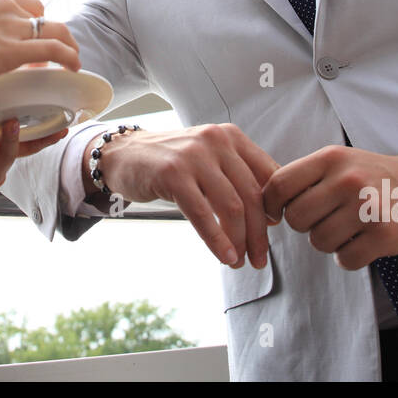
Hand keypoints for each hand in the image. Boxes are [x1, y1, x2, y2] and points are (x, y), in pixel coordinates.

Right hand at [0, 0, 80, 95]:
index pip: (21, 3)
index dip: (29, 23)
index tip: (28, 39)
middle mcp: (3, 2)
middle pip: (41, 15)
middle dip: (49, 32)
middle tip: (50, 54)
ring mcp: (10, 24)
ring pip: (56, 30)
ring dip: (67, 46)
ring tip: (71, 61)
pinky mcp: (14, 49)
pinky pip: (55, 49)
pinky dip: (69, 58)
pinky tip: (73, 69)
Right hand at [96, 123, 278, 269]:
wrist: (123, 154)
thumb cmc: (171, 162)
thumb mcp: (209, 157)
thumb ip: (237, 175)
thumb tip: (270, 215)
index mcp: (231, 136)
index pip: (267, 174)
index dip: (274, 207)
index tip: (274, 231)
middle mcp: (216, 141)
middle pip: (251, 195)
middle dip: (259, 233)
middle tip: (260, 259)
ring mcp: (194, 156)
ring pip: (231, 206)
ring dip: (240, 241)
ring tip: (239, 261)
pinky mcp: (173, 174)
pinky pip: (202, 214)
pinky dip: (217, 240)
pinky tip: (224, 257)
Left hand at [261, 145, 397, 269]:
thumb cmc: (377, 177)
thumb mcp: (342, 162)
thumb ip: (307, 176)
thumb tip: (264, 200)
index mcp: (331, 158)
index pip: (279, 185)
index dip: (272, 205)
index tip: (279, 213)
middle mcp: (347, 180)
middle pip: (296, 219)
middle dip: (306, 226)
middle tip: (326, 219)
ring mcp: (367, 207)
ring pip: (319, 242)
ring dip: (330, 242)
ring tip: (349, 228)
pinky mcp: (384, 234)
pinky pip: (345, 259)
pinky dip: (349, 257)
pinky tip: (363, 242)